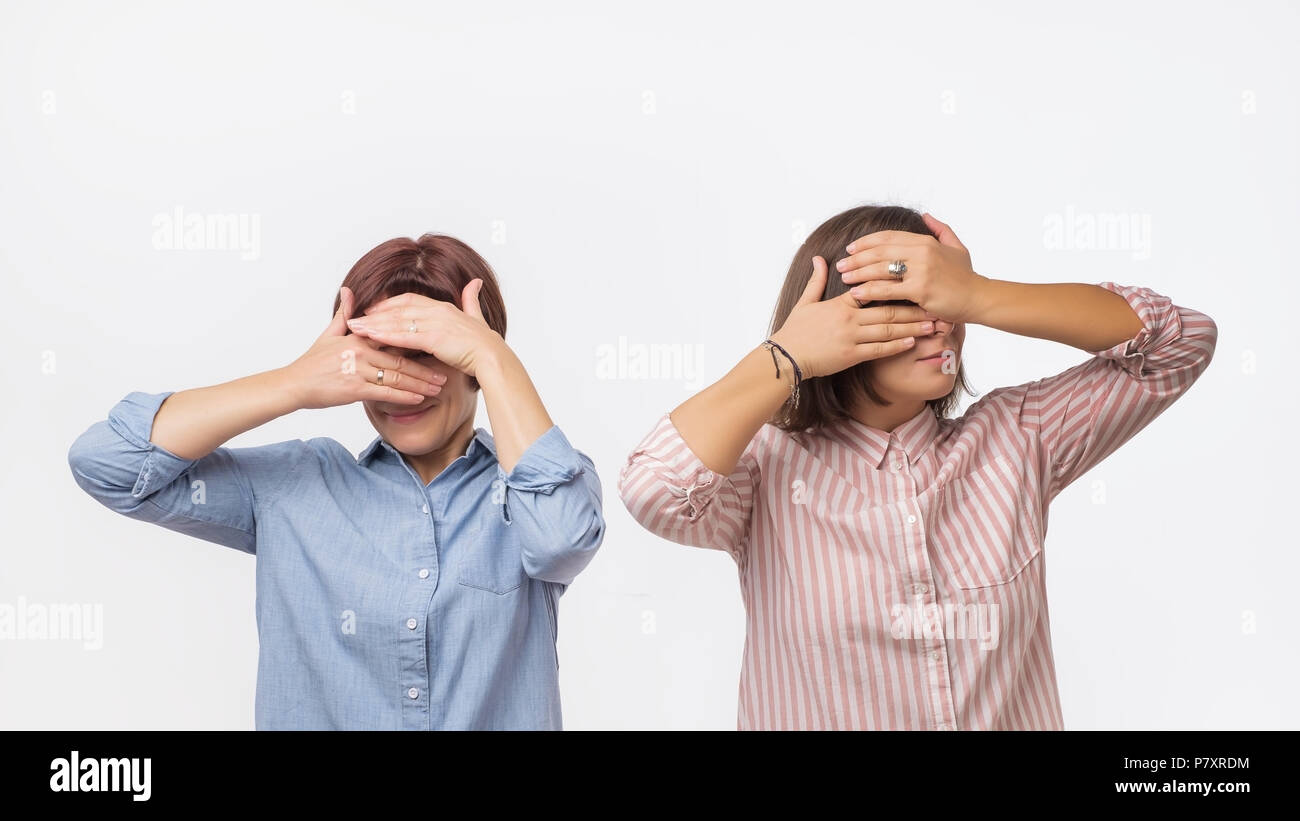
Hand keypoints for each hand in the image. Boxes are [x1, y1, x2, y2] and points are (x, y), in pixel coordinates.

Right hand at [284, 286, 446, 409]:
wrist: (294, 384)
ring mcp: (358, 371)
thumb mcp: (329, 334)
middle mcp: (361, 352)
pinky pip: (385, 393)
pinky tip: (419, 399)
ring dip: (420, 384)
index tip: (435, 347)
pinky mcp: (354, 389)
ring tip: (438, 388)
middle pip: (401, 360)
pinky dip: (404, 396)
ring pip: (396, 378)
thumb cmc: (312, 362)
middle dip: (425, 369)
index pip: (394, 339)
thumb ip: (344, 314)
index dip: (416, 344)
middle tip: (446, 373)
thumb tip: (349, 290)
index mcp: (359, 338)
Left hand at [345, 279, 503, 377]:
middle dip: (375, 313)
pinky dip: (386, 335)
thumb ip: (471, 299)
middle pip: (399, 309)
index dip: (389, 304)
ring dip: (374, 324)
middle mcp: (437, 311)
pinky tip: (371, 337)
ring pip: (398, 321)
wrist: (494, 357)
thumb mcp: (476, 317)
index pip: (410, 300)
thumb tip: (475, 282)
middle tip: (354, 318)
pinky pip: (405, 336)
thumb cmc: (485, 343)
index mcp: (444, 307)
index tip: (373, 309)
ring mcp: (435, 324)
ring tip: (354, 328)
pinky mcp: (435, 339)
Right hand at [769, 255, 935, 377]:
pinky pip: (879, 350)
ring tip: (933, 325)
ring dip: (912, 327)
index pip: (873, 288)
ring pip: (888, 330)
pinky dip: (897, 345)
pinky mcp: (851, 356)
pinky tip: (912, 341)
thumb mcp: (805, 301)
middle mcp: (849, 318)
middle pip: (889, 310)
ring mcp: (851, 337)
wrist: (785, 356)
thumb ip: (817, 280)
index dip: (896, 285)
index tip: (916, 283)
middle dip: (915, 309)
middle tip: (936, 306)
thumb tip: (820, 258)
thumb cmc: (795, 330)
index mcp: (841, 303)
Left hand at [836, 212, 986, 322]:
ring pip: (881, 269)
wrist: (979, 298)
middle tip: (841, 264)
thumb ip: (940, 228)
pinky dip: (869, 291)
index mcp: (926, 241)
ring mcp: (921, 270)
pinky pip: (888, 289)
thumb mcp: (956, 246)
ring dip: (858, 273)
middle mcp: (922, 252)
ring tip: (844, 277)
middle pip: (880, 251)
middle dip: (857, 258)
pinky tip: (856, 294)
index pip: (888, 237)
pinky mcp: (920, 290)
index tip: (851, 248)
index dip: (867, 242)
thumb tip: (925, 215)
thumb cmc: (966, 276)